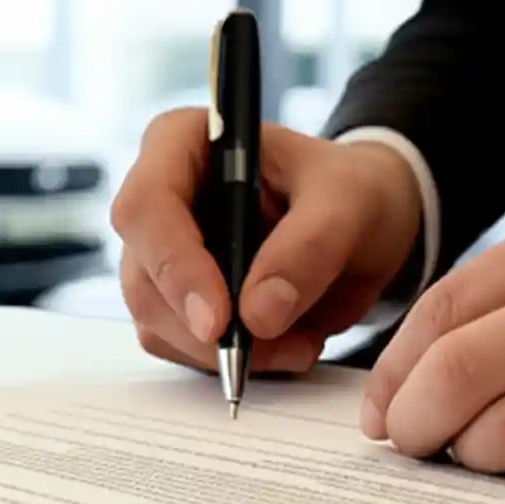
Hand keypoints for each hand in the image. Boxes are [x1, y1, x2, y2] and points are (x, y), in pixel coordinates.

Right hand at [110, 108, 421, 372]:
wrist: (361, 221)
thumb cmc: (350, 190)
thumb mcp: (351, 202)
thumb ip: (310, 247)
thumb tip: (258, 314)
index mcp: (181, 143)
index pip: (146, 206)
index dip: (174, 267)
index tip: (219, 321)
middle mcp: (157, 197)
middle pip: (144, 275)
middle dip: (204, 327)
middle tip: (278, 348)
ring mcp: (159, 253)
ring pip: (155, 319)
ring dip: (222, 351)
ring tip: (298, 343)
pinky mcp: (172, 298)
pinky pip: (178, 345)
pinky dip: (227, 360)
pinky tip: (281, 345)